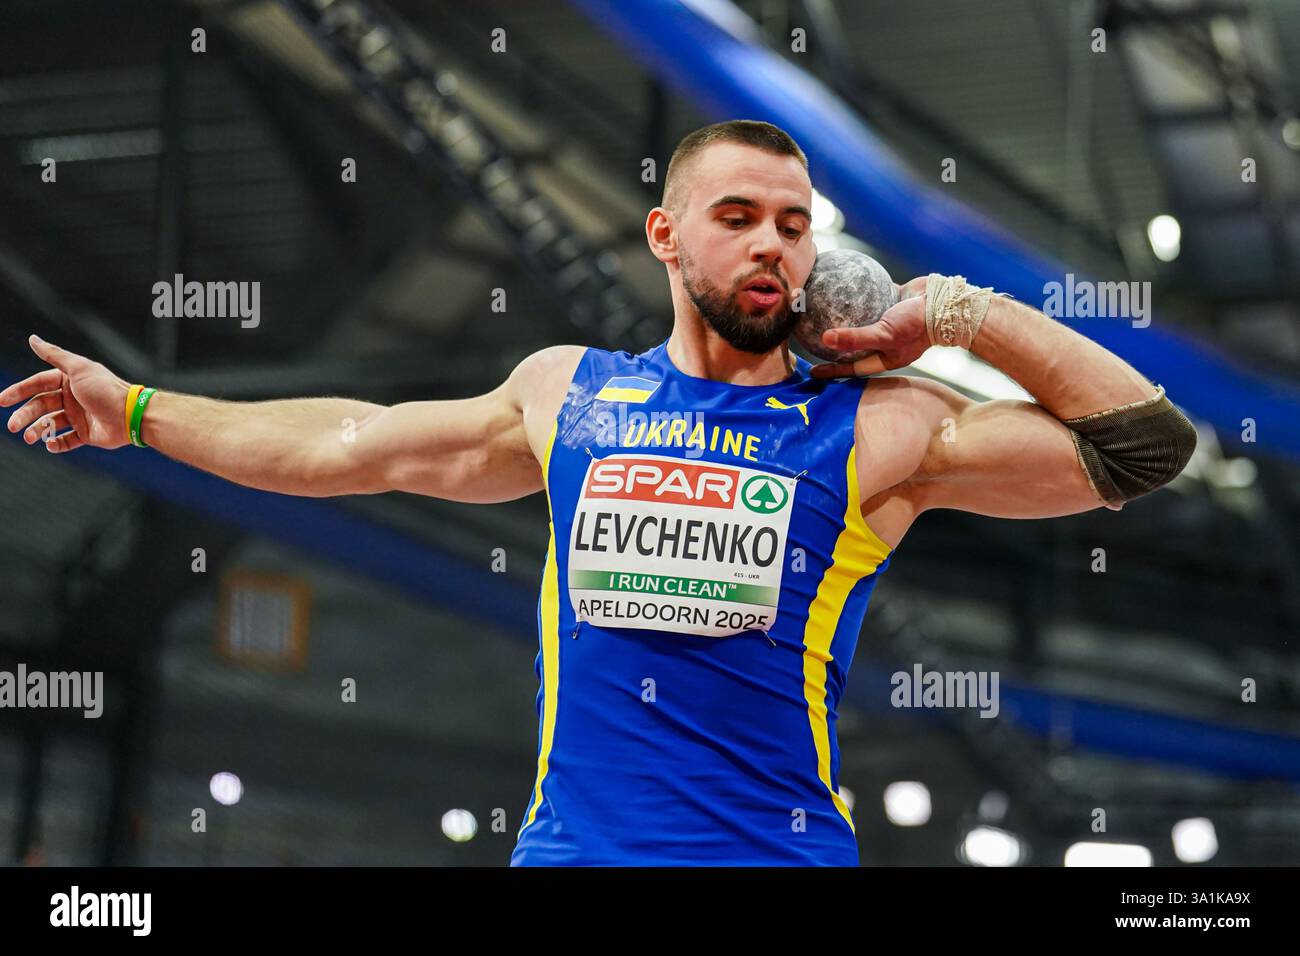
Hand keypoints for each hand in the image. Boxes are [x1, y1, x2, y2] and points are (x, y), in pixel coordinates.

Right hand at [1, 334, 132, 452]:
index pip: (38, 384)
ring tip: (29, 437)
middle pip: (41, 406)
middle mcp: (72, 397)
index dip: (19, 391)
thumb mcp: (78, 369)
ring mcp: (79, 416)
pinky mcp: (86, 434)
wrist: (131, 415)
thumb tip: (32, 338)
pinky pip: (66, 440)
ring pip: (50, 424)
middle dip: (25, 415)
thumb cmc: (105, 389)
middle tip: (13, 426)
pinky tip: (49, 444)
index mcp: (69, 380)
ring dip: (37, 430)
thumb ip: (54, 355)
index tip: (2, 401)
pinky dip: (55, 444)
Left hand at [810, 276, 929, 377]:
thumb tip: (824, 340)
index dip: (832, 370)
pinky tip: (839, 282)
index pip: (852, 367)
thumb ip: (855, 339)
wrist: (946, 302)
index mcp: (885, 356)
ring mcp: (889, 320)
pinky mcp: (892, 300)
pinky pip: (870, 296)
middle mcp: (886, 340)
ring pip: (860, 318)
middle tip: (810, 339)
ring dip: (843, 315)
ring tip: (820, 309)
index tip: (812, 371)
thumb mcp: (884, 335)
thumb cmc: (917, 324)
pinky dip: (857, 291)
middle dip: (834, 345)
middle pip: (853, 345)